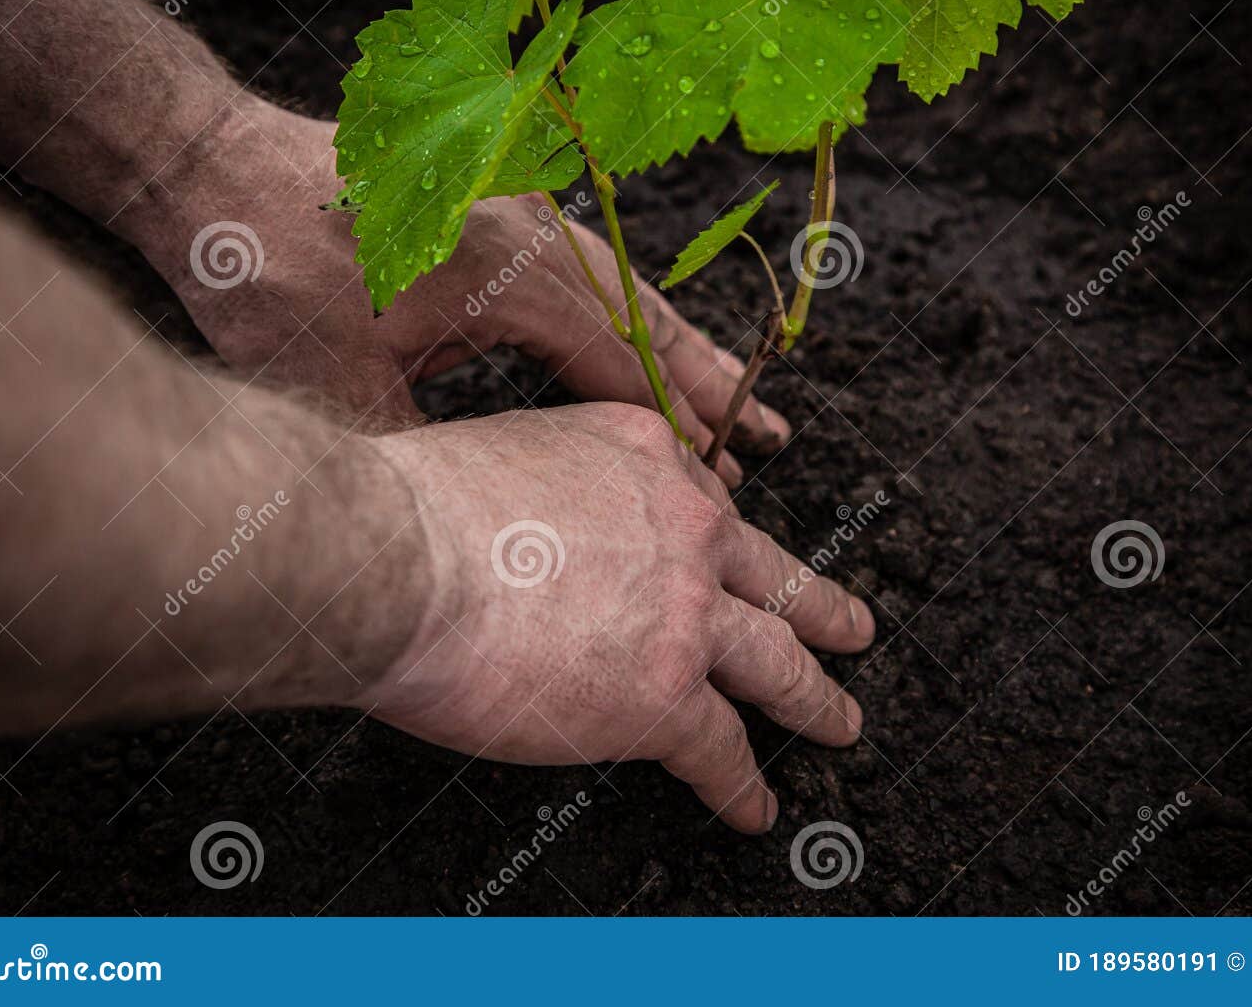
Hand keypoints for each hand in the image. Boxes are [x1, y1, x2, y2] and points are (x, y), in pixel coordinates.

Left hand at [124, 100, 788, 483]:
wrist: (208, 162)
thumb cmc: (266, 271)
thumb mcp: (343, 391)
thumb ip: (426, 458)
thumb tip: (482, 526)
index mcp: (514, 278)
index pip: (620, 371)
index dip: (670, 437)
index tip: (717, 486)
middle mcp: (534, 234)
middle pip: (648, 320)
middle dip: (708, 386)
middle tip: (771, 437)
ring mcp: (514, 210)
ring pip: (623, 290)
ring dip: (673, 346)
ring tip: (729, 396)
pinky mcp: (489, 205)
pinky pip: (581, 269)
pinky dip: (620, 316)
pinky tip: (629, 343)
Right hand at [361, 403, 876, 832]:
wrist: (398, 557)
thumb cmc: (413, 505)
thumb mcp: (506, 446)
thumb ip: (553, 483)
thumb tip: (538, 531)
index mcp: (642, 454)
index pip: (706, 504)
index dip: (725, 542)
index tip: (737, 559)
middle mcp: (683, 526)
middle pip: (770, 575)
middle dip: (818, 607)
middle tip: (853, 628)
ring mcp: (685, 613)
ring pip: (775, 662)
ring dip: (815, 698)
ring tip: (838, 722)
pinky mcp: (665, 695)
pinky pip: (720, 749)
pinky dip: (741, 785)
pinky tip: (753, 806)